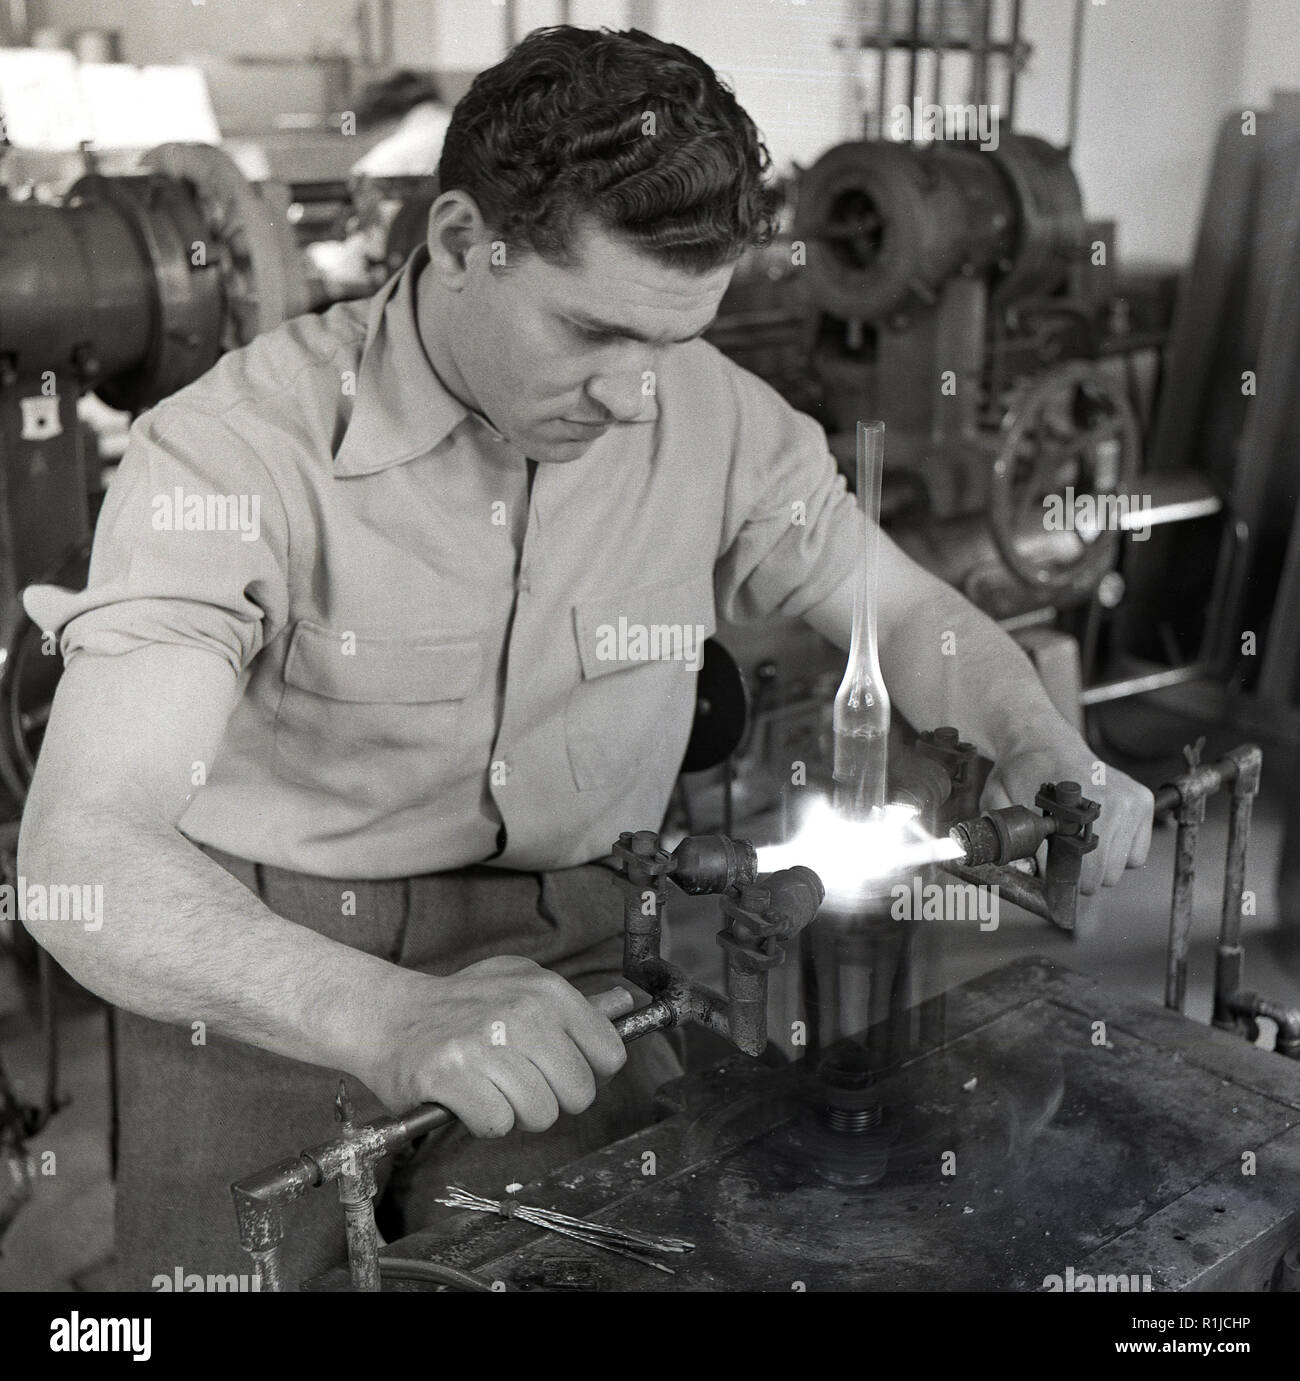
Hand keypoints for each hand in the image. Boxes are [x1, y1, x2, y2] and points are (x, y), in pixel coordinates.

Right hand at [360, 956, 633, 1134]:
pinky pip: (497, 1125)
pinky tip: (468, 1098)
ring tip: (489, 1086)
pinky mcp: (450, 1075)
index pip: (609, 1055)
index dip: (585, 1071)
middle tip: (517, 1080)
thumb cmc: (461, 1006)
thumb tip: (626, 1006)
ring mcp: (485, 1043)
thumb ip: (572, 1004)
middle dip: (551, 1098)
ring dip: (515, 1112)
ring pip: (540, 1115)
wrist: (390, 1015)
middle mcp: (521, 1012)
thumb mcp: (519, 984)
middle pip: (578, 1094)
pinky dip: (483, 1122)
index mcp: (547, 990)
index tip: (557, 1068)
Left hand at [982, 736, 1153, 894]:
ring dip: (1100, 864)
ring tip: (1080, 838)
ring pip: (1119, 869)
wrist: (1043, 739)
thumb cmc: (1020, 772)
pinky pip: (1137, 855)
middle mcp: (1105, 805)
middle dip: (1078, 873)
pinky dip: (1121, 852)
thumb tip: (1026, 875)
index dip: (1055, 877)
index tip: (1049, 873)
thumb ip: (1008, 840)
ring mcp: (1128, 804)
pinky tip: (1101, 833)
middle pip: (1098, 878)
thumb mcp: (999, 803)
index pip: (1069, 871)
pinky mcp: (1143, 802)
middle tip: (1063, 852)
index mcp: (1068, 809)